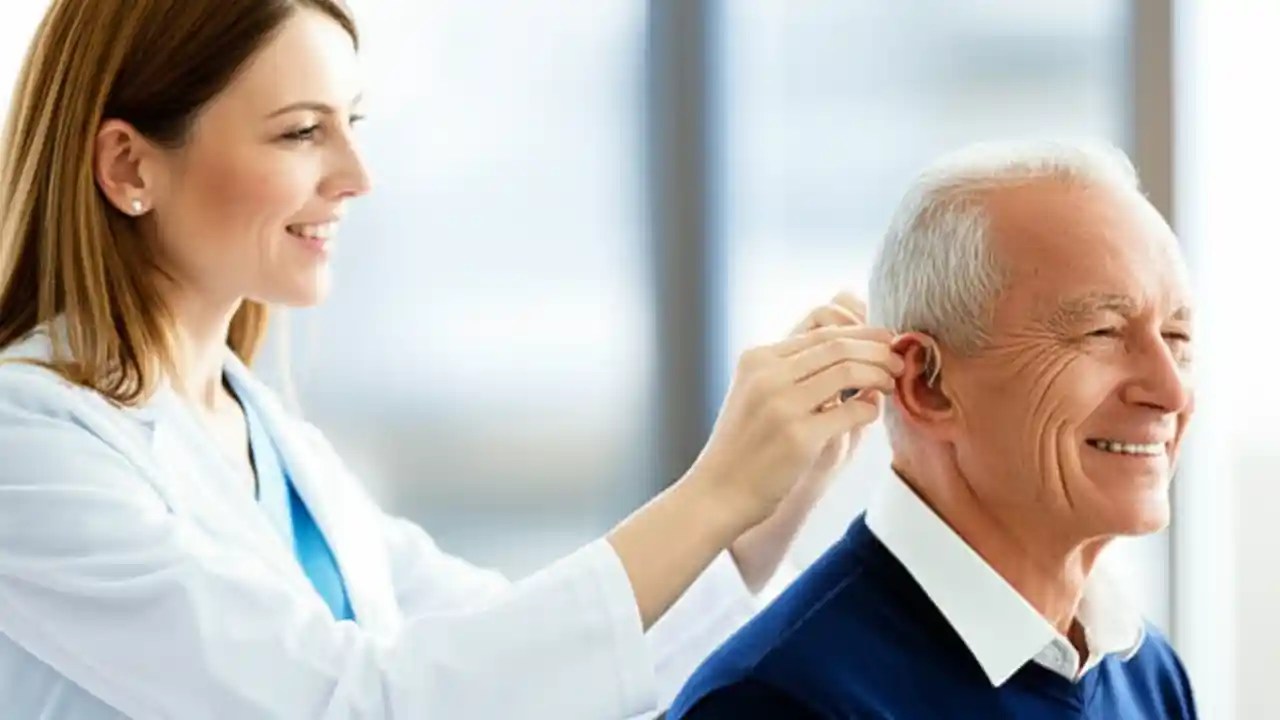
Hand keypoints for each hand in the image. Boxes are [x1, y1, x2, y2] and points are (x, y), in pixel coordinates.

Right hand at [682, 299, 901, 547]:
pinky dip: (870, 407)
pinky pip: (852, 411)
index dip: (861, 331)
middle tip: (898, 359)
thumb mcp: (755, 393)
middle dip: (878, 348)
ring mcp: (782, 405)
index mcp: (756, 358)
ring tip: (892, 382)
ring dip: (880, 373)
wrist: (718, 491)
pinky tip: (872, 411)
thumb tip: (848, 346)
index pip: (820, 329)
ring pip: (849, 371)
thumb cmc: (744, 445)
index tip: (883, 340)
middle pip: (838, 344)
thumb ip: (791, 368)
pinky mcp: (799, 437)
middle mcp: (767, 375)